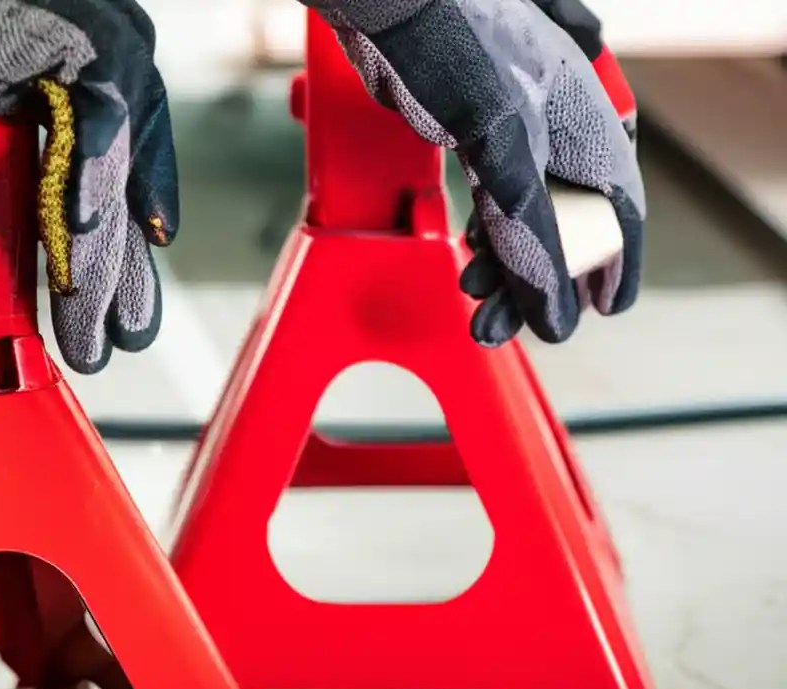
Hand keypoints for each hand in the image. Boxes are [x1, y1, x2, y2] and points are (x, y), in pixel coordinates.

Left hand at [303, 0, 645, 346]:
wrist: (400, 5)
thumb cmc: (457, 55)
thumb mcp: (503, 159)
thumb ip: (529, 235)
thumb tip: (554, 314)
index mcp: (592, 131)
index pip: (619, 216)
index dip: (612, 269)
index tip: (603, 309)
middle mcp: (565, 130)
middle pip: (565, 225)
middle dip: (534, 282)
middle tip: (507, 325)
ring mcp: (521, 128)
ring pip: (524, 214)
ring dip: (501, 264)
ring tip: (475, 306)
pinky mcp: (478, 127)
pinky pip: (495, 195)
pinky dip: (483, 232)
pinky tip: (468, 258)